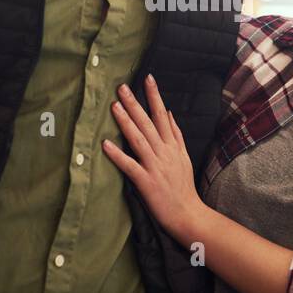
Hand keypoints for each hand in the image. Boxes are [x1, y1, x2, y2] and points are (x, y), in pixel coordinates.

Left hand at [102, 75, 202, 238]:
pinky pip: (129, 165)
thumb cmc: (183, 186)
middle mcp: (164, 152)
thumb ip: (176, 134)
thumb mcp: (184, 157)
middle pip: (147, 123)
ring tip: (114, 107)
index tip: (147, 78)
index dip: (154, 96)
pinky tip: (105, 144)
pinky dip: (117, 155)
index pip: (162, 115)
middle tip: (122, 87)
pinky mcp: (146, 181)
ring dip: (126, 123)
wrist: (187, 213)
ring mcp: (155, 166)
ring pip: (138, 140)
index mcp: (172, 145)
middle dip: (135, 104)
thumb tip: (169, 112)